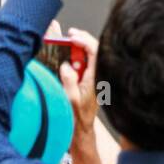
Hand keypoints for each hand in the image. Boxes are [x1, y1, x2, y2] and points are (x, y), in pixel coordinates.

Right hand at [59, 27, 104, 163]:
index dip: (84, 40)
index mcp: (96, 77)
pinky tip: (70, 52)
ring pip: (90, 55)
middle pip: (93, 49)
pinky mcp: (90, 79)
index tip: (72, 36)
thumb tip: (66, 65)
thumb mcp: (70, 100)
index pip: (95, 51)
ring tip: (67, 40)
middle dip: (81, 39)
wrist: (82, 129)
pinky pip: (86, 62)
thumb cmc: (77, 117)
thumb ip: (69, 81)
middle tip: (68, 34)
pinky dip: (78, 54)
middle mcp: (97, 74)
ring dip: (79, 46)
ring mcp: (94, 76)